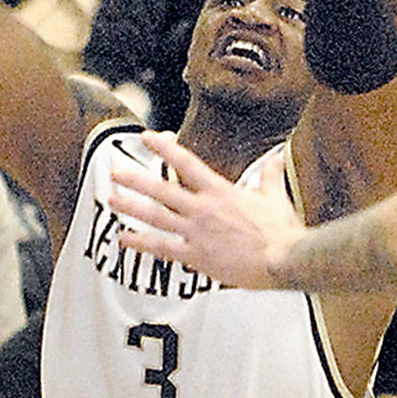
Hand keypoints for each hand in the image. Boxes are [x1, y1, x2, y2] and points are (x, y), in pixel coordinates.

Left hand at [110, 130, 306, 288]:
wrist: (285, 260)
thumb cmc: (282, 231)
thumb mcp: (275, 197)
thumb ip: (270, 175)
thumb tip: (276, 156)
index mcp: (220, 191)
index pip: (186, 162)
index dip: (164, 148)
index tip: (147, 138)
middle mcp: (203, 208)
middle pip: (161, 189)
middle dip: (135, 179)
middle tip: (114, 172)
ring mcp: (197, 232)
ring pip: (156, 217)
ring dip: (131, 207)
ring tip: (111, 199)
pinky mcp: (197, 257)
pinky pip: (163, 248)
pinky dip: (141, 243)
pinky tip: (124, 238)